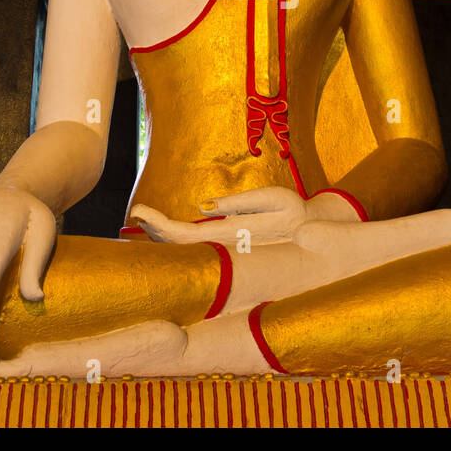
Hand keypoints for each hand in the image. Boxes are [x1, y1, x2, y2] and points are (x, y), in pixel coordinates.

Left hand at [130, 186, 356, 245]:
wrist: (315, 233)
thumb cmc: (295, 212)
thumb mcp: (272, 199)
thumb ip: (237, 204)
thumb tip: (203, 205)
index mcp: (231, 234)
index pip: (184, 235)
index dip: (158, 225)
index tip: (138, 211)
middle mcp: (225, 248)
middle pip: (180, 245)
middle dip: (155, 230)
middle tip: (136, 215)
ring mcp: (228, 251)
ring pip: (187, 248)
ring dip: (164, 235)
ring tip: (145, 219)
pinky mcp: (232, 249)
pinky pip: (198, 247)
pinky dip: (179, 238)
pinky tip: (169, 231)